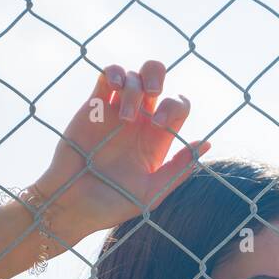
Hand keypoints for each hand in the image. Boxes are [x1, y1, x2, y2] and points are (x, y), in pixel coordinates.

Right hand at [35, 59, 211, 232]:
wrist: (71, 204)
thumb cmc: (111, 206)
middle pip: (155, 79)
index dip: (175, 106)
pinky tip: (114, 87)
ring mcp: (115, 112)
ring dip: (134, 87)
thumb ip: (177, 170)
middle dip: (156, 76)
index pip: (177, 106)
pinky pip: (106, 76)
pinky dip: (113, 72)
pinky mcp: (93, 107)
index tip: (159, 125)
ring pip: (132, 76)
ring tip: (125, 116)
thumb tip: (206, 144)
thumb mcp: (150, 193)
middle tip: (152, 93)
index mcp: (156, 140)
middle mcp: (138, 122)